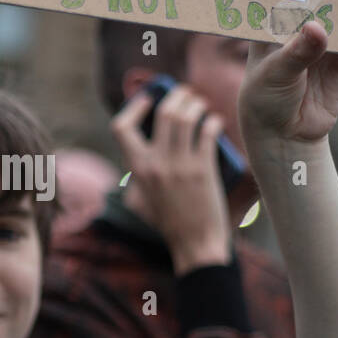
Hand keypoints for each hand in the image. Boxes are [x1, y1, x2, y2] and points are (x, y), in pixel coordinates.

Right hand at [111, 84, 232, 272]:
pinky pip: (207, 133)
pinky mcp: (203, 170)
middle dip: (176, 96)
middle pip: (163, 113)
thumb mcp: (139, 200)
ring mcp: (180, 166)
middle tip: (186, 93)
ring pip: (186, 118)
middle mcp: (156, 163)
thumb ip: (134, 177)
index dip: (134, 107)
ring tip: (201, 105)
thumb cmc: (167, 223)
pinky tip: (215, 121)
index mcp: (136, 169)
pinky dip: (213, 121)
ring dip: (195, 105)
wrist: (194, 243)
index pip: (121, 127)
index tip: (149, 99)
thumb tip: (138, 154)